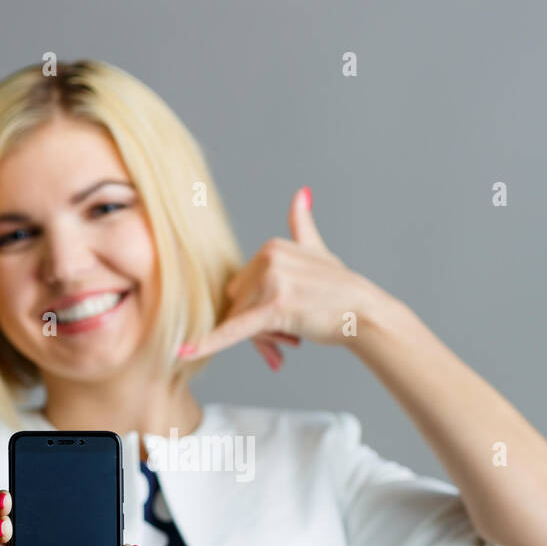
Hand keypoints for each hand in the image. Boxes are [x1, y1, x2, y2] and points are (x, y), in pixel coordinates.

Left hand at [177, 187, 384, 368]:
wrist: (364, 314)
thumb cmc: (340, 290)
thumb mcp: (318, 251)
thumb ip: (302, 224)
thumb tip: (301, 193)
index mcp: (271, 247)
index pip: (241, 287)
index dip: (258, 308)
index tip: (286, 314)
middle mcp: (268, 259)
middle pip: (236, 303)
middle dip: (256, 325)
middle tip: (290, 331)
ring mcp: (271, 282)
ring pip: (240, 321)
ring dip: (262, 338)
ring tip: (294, 335)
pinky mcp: (273, 308)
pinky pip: (234, 330)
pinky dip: (206, 344)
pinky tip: (182, 352)